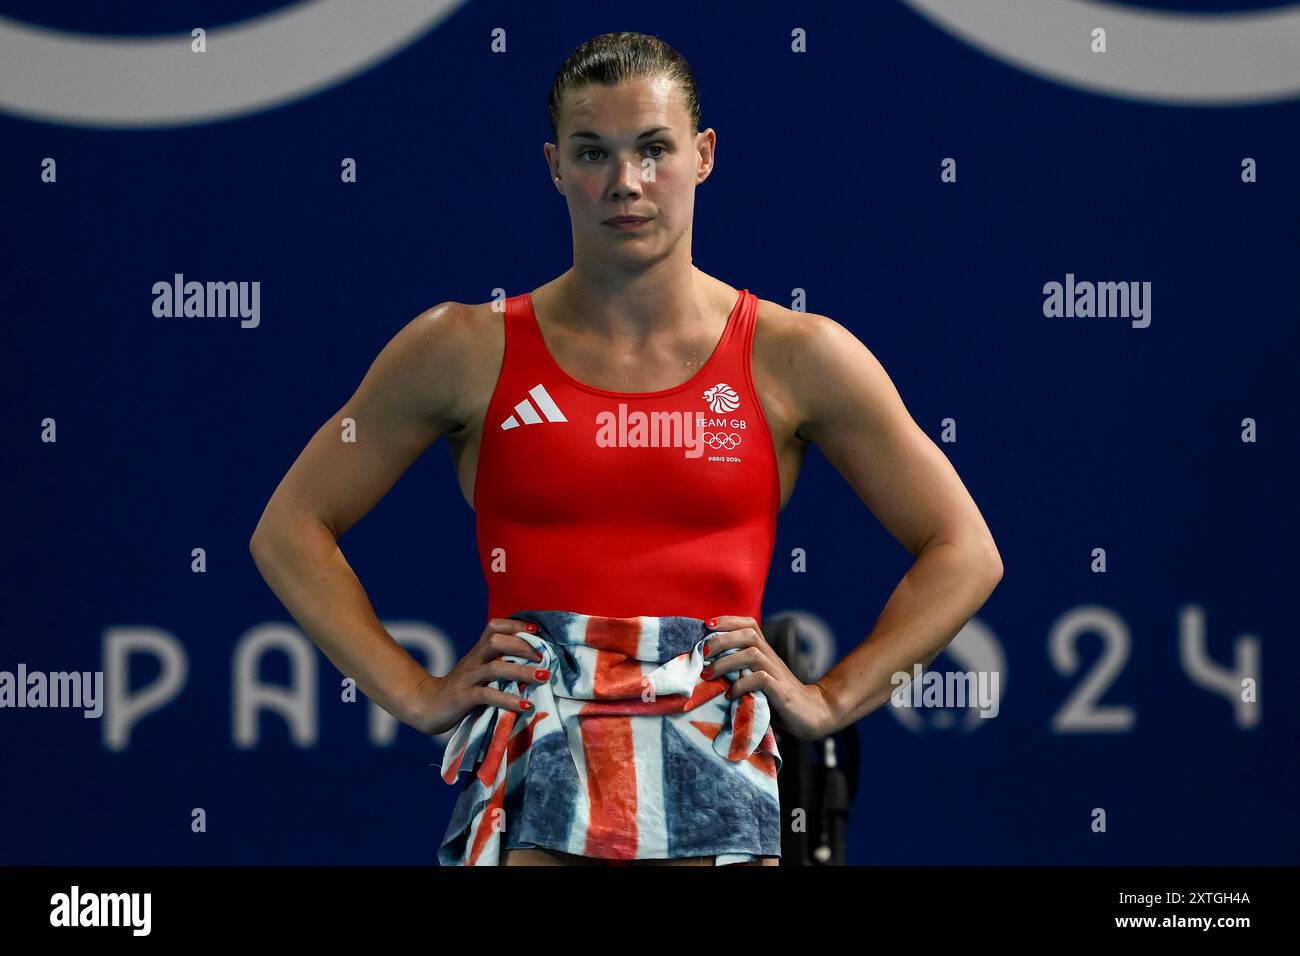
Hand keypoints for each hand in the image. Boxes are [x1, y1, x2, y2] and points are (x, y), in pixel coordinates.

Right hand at [412, 618, 548, 735]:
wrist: (428, 706)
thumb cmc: (461, 689)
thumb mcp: (478, 671)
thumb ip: (499, 663)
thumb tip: (533, 663)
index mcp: (477, 651)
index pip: (494, 626)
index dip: (515, 625)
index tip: (537, 630)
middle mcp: (473, 660)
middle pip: (495, 641)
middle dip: (521, 646)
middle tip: (542, 658)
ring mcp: (468, 678)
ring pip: (495, 668)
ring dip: (522, 672)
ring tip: (544, 677)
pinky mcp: (464, 697)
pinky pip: (488, 695)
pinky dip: (508, 699)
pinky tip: (526, 705)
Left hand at [703, 615, 839, 740]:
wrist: (812, 714)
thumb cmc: (777, 698)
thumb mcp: (756, 679)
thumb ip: (739, 670)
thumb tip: (705, 667)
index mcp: (765, 652)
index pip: (750, 624)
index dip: (728, 620)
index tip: (706, 625)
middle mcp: (771, 658)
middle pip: (749, 635)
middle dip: (722, 640)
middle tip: (703, 653)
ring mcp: (777, 674)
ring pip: (752, 654)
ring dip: (727, 662)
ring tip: (708, 674)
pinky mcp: (781, 692)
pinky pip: (761, 680)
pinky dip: (742, 685)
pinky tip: (730, 695)